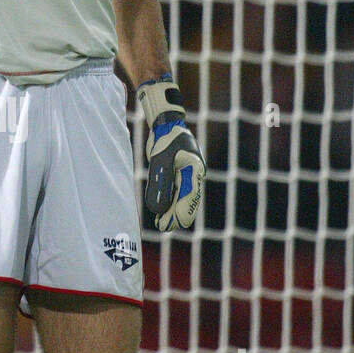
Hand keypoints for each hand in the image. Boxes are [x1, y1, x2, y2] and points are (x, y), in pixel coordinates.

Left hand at [137, 75, 205, 230]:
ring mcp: (189, 176)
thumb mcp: (160, 159)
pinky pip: (179, 194)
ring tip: (161, 224)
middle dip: (176, 215)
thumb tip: (158, 209)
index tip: (170, 224)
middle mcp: (195, 175)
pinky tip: (162, 213)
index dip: (180, 212)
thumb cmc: (164, 139)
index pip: (189, 196)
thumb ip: (161, 182)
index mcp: (194, 169)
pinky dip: (171, 204)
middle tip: (163, 227)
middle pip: (189, 201)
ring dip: (173, 212)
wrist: (167, 126)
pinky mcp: (181, 176)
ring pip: (184, 200)